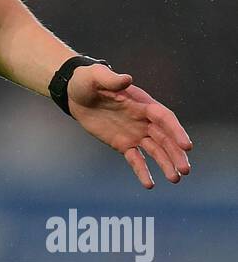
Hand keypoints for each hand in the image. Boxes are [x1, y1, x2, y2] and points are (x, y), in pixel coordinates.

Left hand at [66, 65, 192, 189]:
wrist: (75, 95)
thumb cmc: (87, 81)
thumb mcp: (96, 77)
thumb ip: (112, 79)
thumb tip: (127, 79)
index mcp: (142, 103)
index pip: (164, 118)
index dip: (176, 131)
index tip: (186, 146)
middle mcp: (143, 120)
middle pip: (165, 138)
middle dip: (176, 153)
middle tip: (185, 170)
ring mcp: (135, 133)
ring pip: (155, 151)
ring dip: (166, 164)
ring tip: (175, 179)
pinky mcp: (124, 144)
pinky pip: (135, 160)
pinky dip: (142, 171)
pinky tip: (149, 184)